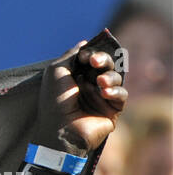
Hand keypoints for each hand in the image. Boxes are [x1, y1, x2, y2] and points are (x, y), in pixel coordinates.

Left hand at [33, 38, 126, 153]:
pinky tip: (104, 93)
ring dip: (109, 77)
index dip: (92, 53)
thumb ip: (70, 55)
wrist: (59, 131)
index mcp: (76, 77)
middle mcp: (90, 86)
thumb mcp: (56, 72)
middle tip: (94, 62)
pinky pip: (122, 95)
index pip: (92, 58)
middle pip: (107, 65)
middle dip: (103, 60)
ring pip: (116, 78)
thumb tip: (85, 43)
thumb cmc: (54, 102)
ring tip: (99, 82)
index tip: (85, 56)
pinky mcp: (112, 110)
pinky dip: (115, 91)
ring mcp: (102, 98)